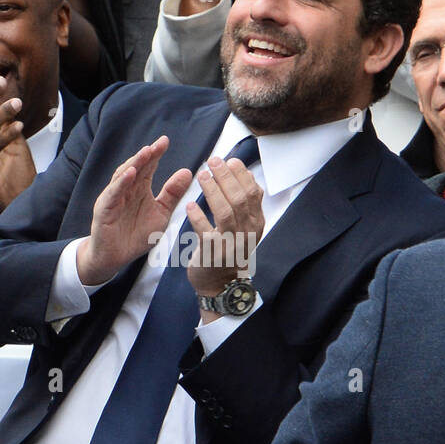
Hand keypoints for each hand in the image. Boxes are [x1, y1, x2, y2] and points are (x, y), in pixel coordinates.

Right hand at [76, 136, 193, 286]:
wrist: (115, 258)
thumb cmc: (136, 235)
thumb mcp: (161, 214)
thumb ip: (172, 194)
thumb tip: (188, 172)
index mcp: (139, 189)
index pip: (147, 168)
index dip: (155, 154)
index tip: (165, 141)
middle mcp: (126, 189)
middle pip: (136, 168)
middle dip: (147, 155)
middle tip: (158, 144)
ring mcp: (114, 198)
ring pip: (123, 176)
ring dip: (134, 164)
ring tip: (145, 153)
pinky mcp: (104, 209)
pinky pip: (113, 193)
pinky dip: (120, 183)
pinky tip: (129, 174)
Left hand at [184, 156, 264, 314]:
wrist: (219, 284)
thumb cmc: (228, 248)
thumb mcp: (243, 226)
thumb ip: (245, 203)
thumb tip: (242, 171)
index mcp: (256, 222)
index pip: (253, 192)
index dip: (241, 174)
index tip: (229, 159)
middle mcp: (247, 232)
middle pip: (240, 198)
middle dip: (226, 177)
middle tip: (213, 161)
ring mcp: (231, 244)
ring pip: (225, 212)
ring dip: (213, 191)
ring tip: (201, 175)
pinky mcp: (213, 254)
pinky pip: (206, 232)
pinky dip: (197, 217)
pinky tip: (189, 204)